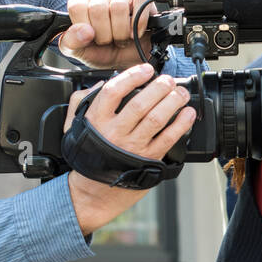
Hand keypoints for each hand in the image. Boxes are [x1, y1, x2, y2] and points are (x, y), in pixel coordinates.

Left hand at [59, 0, 156, 70]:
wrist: (129, 58)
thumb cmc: (104, 50)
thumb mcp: (81, 51)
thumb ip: (72, 42)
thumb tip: (84, 30)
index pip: (77, 6)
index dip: (85, 28)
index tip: (91, 37)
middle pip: (98, 8)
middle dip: (104, 34)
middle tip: (108, 40)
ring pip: (119, 7)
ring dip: (121, 32)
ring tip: (122, 38)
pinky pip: (140, 4)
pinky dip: (138, 24)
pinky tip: (136, 33)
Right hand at [63, 62, 194, 160]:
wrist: (93, 192)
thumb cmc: (88, 157)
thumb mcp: (73, 126)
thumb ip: (81, 101)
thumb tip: (100, 84)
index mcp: (97, 120)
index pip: (114, 91)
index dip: (132, 76)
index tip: (146, 69)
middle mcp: (115, 132)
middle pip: (140, 103)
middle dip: (159, 87)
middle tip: (169, 80)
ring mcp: (132, 147)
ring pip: (156, 119)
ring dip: (173, 102)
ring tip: (181, 93)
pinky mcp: (148, 159)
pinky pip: (168, 139)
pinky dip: (181, 124)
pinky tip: (188, 114)